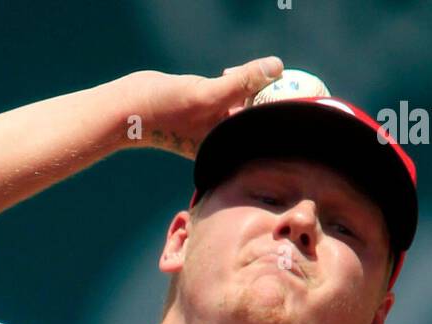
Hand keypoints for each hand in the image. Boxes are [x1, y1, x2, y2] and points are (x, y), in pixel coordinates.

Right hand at [120, 57, 284, 158]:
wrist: (130, 109)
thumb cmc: (167, 108)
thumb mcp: (209, 94)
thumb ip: (244, 82)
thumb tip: (277, 67)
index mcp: (228, 148)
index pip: (264, 131)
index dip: (282, 111)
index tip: (300, 92)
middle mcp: (223, 142)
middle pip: (257, 120)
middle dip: (268, 97)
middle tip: (280, 72)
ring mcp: (214, 130)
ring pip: (244, 107)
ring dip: (250, 87)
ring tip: (250, 71)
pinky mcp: (205, 116)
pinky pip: (229, 99)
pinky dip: (234, 84)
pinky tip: (228, 72)